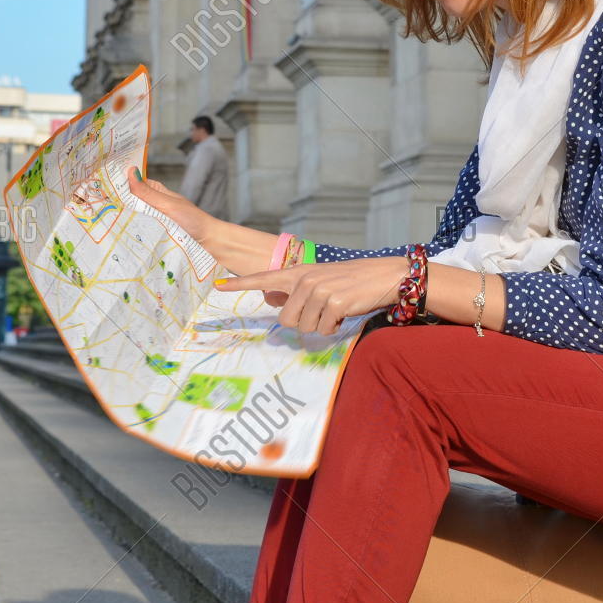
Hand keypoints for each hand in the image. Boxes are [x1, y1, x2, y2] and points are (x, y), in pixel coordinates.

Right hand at [74, 164, 216, 246]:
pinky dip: (128, 236)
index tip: (92, 187)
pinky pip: (137, 235)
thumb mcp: (167, 205)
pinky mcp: (154, 238)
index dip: (114, 186)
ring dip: (118, 224)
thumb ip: (147, 192)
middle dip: (111, 207)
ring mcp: (152, 223)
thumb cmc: (193, 221)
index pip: (130, 186)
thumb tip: (130, 171)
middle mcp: (152, 207)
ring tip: (94, 225)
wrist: (210, 245)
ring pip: (130, 221)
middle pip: (127, 205)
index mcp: (156, 193)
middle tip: (87, 210)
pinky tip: (113, 240)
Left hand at [216, 257, 408, 334]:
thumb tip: (272, 298)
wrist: (385, 275)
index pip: (264, 278)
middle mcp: (306, 279)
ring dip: (321, 326)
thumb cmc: (351, 281)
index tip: (217, 285)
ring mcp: (320, 291)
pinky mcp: (335, 303)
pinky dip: (335, 328)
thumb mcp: (321, 279)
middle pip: (286, 320)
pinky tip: (345, 314)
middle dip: (304, 324)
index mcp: (299, 272)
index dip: (240, 284)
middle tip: (322, 314)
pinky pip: (324, 330)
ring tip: (336, 310)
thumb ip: (295, 289)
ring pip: (305, 328)